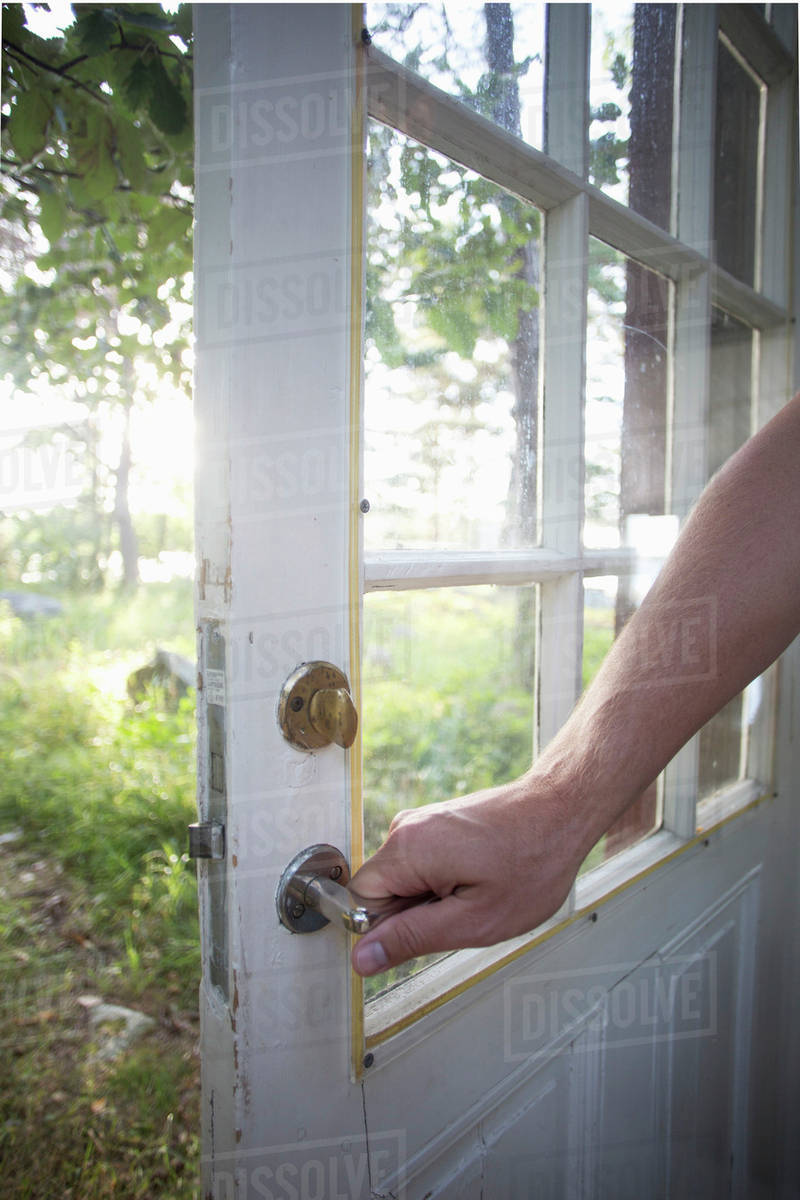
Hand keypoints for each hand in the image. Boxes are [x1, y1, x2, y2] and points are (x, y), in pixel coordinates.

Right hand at [349, 771, 585, 976]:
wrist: (562, 809)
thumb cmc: (531, 862)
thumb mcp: (474, 921)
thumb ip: (412, 939)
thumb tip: (362, 958)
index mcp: (406, 850)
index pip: (358, 901)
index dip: (386, 929)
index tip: (427, 932)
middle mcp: (406, 828)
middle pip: (382, 890)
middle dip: (416, 913)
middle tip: (464, 913)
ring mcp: (422, 821)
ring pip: (405, 880)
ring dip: (434, 898)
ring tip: (478, 892)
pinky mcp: (437, 822)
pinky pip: (422, 864)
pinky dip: (446, 880)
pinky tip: (481, 877)